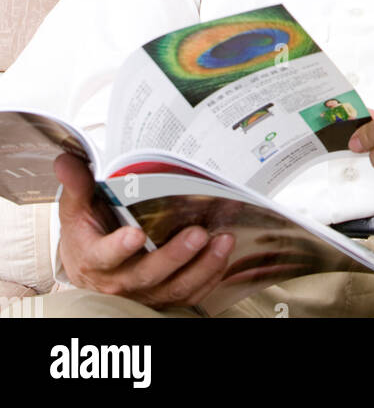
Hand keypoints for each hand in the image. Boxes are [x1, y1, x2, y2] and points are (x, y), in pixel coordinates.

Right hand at [55, 154, 233, 308]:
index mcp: (95, 259)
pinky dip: (209, 277)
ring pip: (174, 287)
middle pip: (148, 274)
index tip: (136, 234)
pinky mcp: (163, 295)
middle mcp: (120, 281)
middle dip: (175, 256)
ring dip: (202, 267)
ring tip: (222, 242)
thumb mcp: (75, 208)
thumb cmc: (87, 232)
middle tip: (198, 233)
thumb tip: (66, 160)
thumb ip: (76, 185)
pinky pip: (189, 294)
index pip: (106, 256)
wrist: (89, 264)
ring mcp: (144, 292)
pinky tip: (223, 256)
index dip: (120, 248)